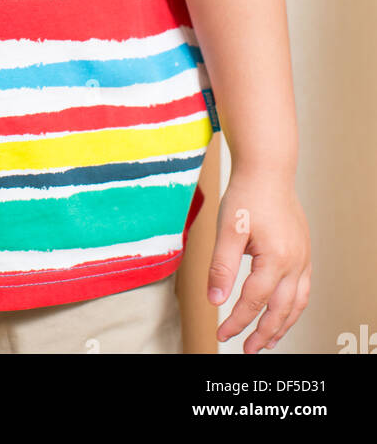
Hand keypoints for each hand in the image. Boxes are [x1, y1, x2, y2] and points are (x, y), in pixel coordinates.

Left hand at [208, 171, 310, 352]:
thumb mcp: (227, 230)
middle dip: (263, 333)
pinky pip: (303, 288)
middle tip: (247, 350)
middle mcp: (295, 262)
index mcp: (276, 259)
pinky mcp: (303, 251)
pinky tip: (282, 311)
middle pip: (281, 310)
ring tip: (268, 341)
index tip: (222, 334)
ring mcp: (303, 257)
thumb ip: (222, 267)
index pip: (254, 301)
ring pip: (297, 303)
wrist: (267, 169)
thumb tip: (215, 301)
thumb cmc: (246, 195)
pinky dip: (293, 306)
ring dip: (282, 325)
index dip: (237, 321)